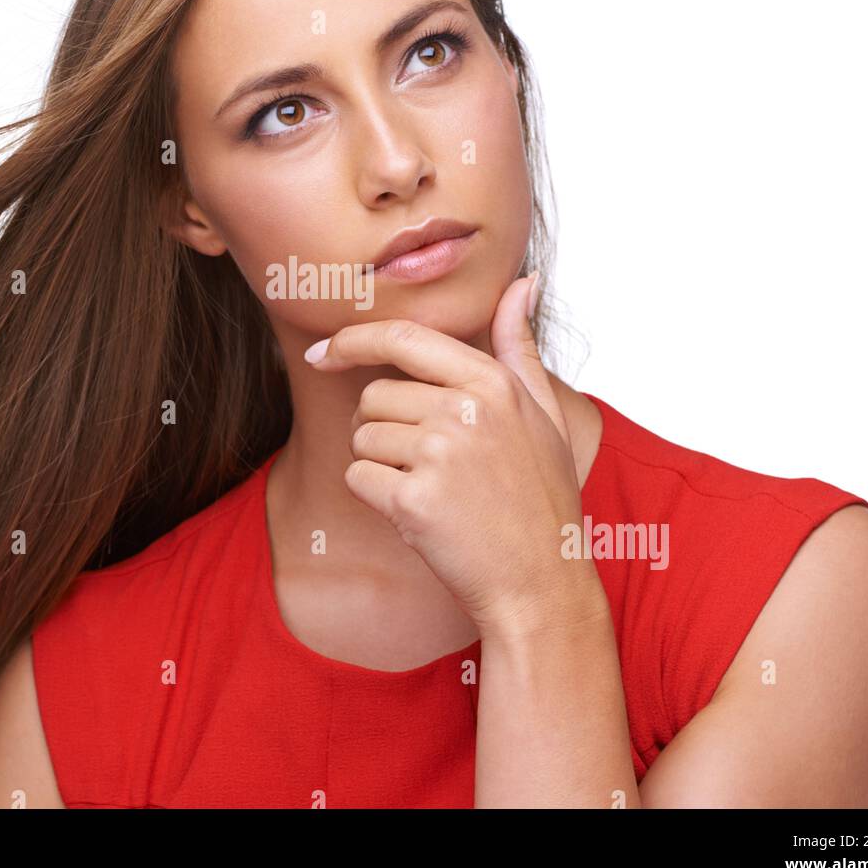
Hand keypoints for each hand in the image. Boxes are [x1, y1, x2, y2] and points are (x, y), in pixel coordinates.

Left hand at [304, 273, 602, 637]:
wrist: (542, 584)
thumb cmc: (542, 499)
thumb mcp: (545, 414)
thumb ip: (520, 347)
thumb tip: (522, 283)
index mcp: (494, 382)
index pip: (402, 339)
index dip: (351, 340)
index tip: (322, 352)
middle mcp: (466, 410)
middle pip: (372, 395)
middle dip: (379, 427)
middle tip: (420, 464)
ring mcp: (439, 454)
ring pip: (361, 438)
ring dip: (378, 464)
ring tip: (428, 490)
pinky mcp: (414, 500)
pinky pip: (357, 478)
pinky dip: (374, 497)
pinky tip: (416, 514)